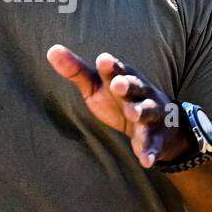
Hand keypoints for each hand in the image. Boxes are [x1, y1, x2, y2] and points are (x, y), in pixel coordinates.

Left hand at [46, 45, 192, 168]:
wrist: (159, 121)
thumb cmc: (118, 98)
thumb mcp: (96, 84)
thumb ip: (76, 70)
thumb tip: (52, 50)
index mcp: (123, 77)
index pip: (116, 69)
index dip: (110, 66)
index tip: (103, 60)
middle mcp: (139, 92)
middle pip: (135, 86)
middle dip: (127, 85)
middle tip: (118, 84)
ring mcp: (150, 113)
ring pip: (147, 110)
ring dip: (140, 111)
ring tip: (132, 114)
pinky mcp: (155, 136)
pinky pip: (154, 143)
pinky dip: (151, 151)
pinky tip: (146, 161)